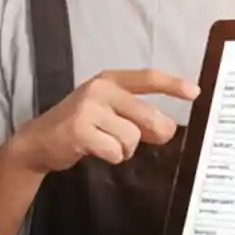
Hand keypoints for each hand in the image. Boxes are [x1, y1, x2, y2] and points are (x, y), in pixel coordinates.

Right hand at [11, 70, 199, 172]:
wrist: (39, 140)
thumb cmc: (79, 125)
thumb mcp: (108, 112)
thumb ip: (137, 116)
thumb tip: (168, 130)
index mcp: (109, 80)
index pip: (147, 78)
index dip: (172, 85)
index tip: (195, 92)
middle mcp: (100, 89)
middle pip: (148, 115)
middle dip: (155, 133)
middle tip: (148, 140)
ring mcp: (89, 109)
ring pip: (132, 137)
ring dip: (125, 149)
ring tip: (108, 145)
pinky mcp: (80, 130)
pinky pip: (115, 151)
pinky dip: (111, 157)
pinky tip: (97, 152)